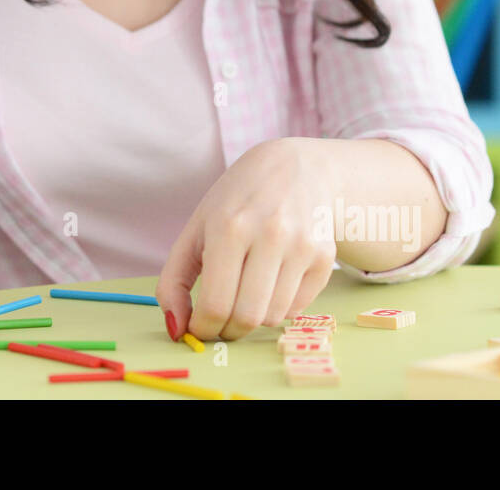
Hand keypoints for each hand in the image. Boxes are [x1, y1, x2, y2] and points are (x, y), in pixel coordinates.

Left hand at [155, 138, 337, 341]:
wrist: (295, 169)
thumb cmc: (236, 202)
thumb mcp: (195, 229)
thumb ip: (174, 280)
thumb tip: (175, 329)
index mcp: (228, 226)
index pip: (215, 304)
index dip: (202, 328)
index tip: (198, 327)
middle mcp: (269, 234)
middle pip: (247, 317)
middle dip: (227, 330)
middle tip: (219, 320)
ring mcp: (302, 245)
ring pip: (272, 317)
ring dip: (253, 318)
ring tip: (244, 294)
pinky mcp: (324, 256)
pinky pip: (297, 308)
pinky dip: (278, 307)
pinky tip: (270, 282)